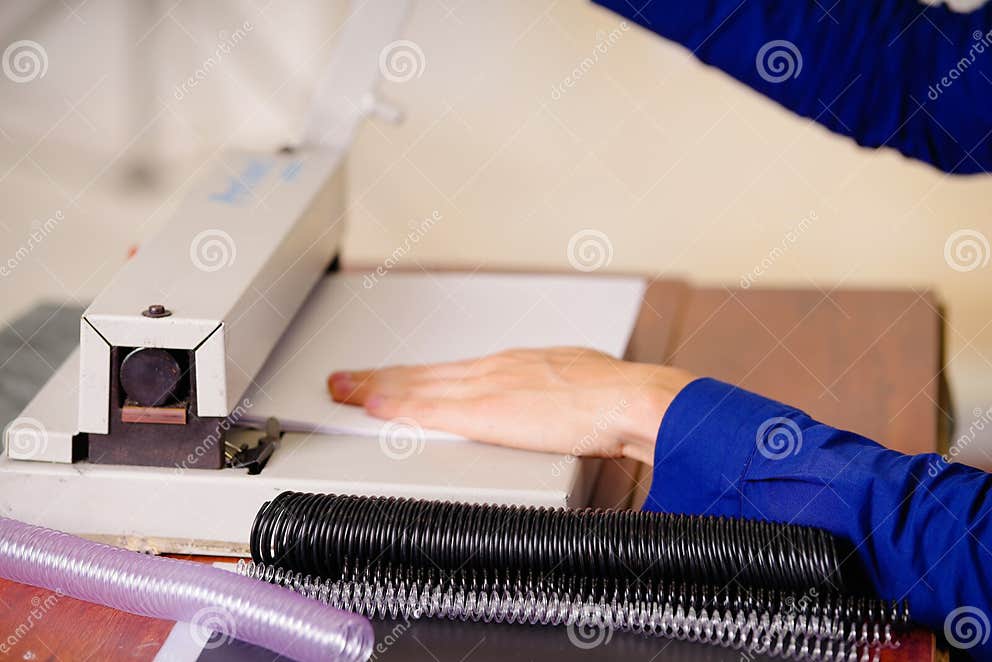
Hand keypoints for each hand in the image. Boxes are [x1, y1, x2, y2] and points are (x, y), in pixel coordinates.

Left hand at [328, 347, 694, 463]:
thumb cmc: (612, 397)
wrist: (627, 398)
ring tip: (343, 389)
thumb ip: (550, 395)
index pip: (450, 372)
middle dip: (380, 378)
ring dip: (376, 387)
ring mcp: (485, 386)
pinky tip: (370, 406)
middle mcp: (492, 369)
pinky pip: (427, 407)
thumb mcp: (574, 384)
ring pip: (417, 385)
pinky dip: (395, 406)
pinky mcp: (485, 410)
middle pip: (424, 374)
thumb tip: (550, 404)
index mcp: (514, 366)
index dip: (414, 377)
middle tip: (342, 379)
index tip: (388, 380)